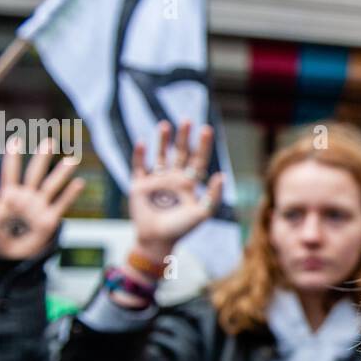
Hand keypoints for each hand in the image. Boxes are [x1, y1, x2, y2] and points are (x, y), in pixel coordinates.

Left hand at [0, 135, 84, 259]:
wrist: (9, 258)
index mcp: (8, 195)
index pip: (10, 172)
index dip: (13, 157)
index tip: (16, 140)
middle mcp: (26, 197)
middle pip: (34, 174)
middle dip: (42, 158)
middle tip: (48, 141)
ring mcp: (39, 207)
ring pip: (51, 186)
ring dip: (61, 173)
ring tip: (72, 159)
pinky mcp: (49, 220)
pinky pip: (61, 204)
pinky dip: (70, 194)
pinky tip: (79, 183)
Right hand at [129, 120, 224, 262]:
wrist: (157, 240)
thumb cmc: (181, 228)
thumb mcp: (202, 213)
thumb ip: (213, 195)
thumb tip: (221, 175)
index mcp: (188, 183)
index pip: (198, 159)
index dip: (203, 145)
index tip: (206, 129)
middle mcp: (173, 178)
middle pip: (180, 152)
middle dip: (183, 137)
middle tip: (187, 120)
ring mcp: (156, 180)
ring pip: (160, 155)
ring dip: (162, 140)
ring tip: (165, 125)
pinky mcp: (139, 184)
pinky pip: (138, 166)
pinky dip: (139, 154)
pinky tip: (142, 142)